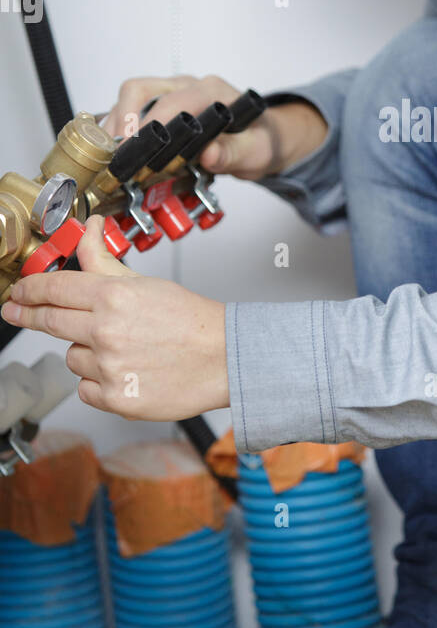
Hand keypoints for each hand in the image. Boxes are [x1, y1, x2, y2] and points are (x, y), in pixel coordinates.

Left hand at [0, 216, 228, 420]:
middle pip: (49, 321)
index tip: (17, 292)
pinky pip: (85, 388)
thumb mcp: (145, 282)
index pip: (54, 288)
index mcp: (113, 297)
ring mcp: (109, 367)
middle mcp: (106, 331)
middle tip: (14, 311)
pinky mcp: (116, 398)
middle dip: (27, 314)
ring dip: (85, 352)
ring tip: (122, 349)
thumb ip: (104, 260)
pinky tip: (126, 371)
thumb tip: (88, 229)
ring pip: (72, 357)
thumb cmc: (190, 320)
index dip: (28, 289)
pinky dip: (98, 382)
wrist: (224, 359)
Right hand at [101, 73, 287, 180]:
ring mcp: (173, 92)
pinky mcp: (163, 104)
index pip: (172, 102)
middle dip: (121, 120)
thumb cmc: (260, 140)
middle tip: (115, 154)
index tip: (132, 149)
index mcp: (212, 91)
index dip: (147, 125)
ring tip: (111, 156)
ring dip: (116, 124)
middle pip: (140, 89)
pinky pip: (132, 108)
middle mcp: (189, 86)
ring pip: (131, 97)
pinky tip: (118, 150)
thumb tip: (210, 154)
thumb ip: (234, 153)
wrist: (264, 138)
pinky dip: (120, 127)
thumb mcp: (256, 152)